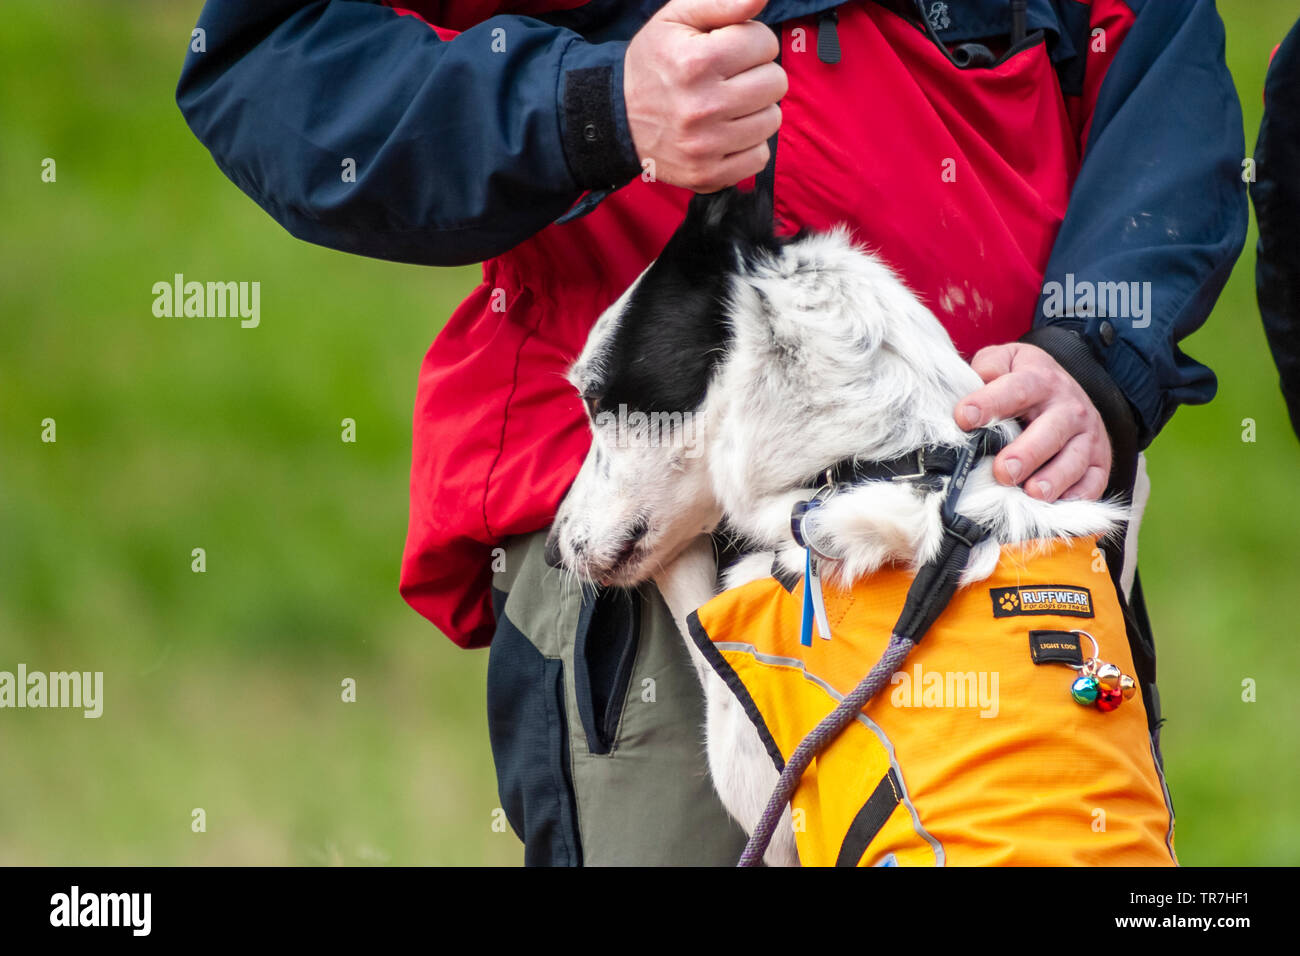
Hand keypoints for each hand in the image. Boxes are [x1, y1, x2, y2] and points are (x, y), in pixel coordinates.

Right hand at [624, 0, 784, 192]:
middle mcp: (703, 107)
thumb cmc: (652, 64)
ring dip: (755, 110)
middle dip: (757, 74)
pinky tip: (726, 133)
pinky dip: (748, 145)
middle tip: (730, 79)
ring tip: (727, 106)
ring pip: (772, 120)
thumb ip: (721, 2)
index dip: (751, 42)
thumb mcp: (676, 19)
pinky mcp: (707, 175)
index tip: (729, 50)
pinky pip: (759, 158)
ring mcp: (705, 146)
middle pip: (776, 82)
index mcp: (696, 62)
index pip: (766, 43)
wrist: (616, 119)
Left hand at [955, 343, 1110, 501]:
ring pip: (1074, 460)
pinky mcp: (1099, 462)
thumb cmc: (1025, 382)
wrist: (1068, 389)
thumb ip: (987, 367)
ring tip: (1033, 493)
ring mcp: (1086, 436)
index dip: (990, 403)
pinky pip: (1094, 482)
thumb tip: (969, 384)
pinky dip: (1080, 497)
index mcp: (1039, 380)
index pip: (1016, 388)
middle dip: (1026, 453)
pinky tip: (1060, 507)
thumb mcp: (1006, 361)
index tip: (964, 418)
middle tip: (1002, 471)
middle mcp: (1068, 407)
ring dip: (1054, 479)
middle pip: (1050, 431)